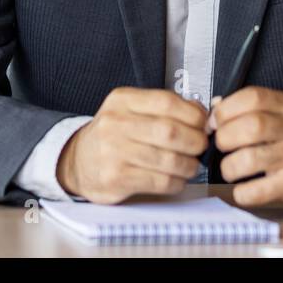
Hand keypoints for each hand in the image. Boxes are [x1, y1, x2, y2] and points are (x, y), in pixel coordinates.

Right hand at [56, 87, 208, 203]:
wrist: (78, 160)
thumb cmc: (113, 134)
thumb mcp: (131, 110)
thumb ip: (164, 107)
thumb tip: (202, 112)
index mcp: (122, 100)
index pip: (166, 102)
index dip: (193, 114)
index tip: (204, 123)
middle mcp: (115, 123)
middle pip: (170, 131)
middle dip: (195, 141)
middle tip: (201, 146)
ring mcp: (114, 152)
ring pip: (168, 159)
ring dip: (189, 165)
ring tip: (191, 164)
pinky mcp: (116, 178)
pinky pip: (159, 182)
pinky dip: (176, 182)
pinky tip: (176, 178)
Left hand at [209, 86, 282, 211]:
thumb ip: (252, 109)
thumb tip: (216, 108)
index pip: (253, 97)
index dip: (226, 109)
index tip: (215, 121)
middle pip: (251, 126)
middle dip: (225, 137)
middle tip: (221, 145)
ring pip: (250, 158)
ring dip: (229, 166)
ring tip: (230, 168)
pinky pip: (256, 190)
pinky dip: (241, 191)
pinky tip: (243, 188)